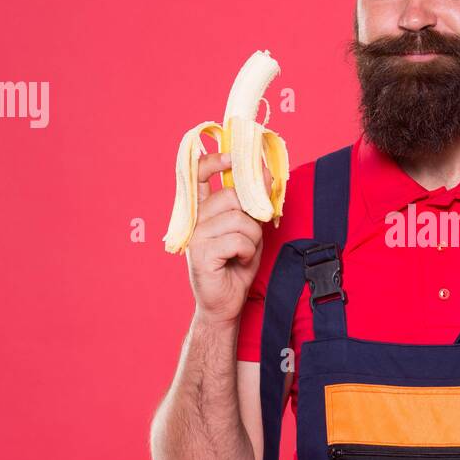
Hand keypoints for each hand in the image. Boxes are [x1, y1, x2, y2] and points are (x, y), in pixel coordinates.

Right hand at [185, 150, 273, 324]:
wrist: (226, 303)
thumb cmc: (237, 265)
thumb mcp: (250, 229)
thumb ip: (253, 203)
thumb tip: (265, 173)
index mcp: (203, 210)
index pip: (199, 173)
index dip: (215, 160)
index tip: (234, 157)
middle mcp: (195, 219)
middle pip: (230, 196)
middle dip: (252, 215)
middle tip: (251, 237)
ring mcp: (195, 236)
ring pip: (238, 218)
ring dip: (252, 238)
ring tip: (244, 253)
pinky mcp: (200, 253)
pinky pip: (236, 239)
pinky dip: (247, 251)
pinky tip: (239, 261)